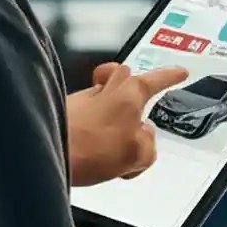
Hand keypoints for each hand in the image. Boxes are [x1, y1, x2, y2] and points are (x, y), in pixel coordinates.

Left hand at [67, 63, 188, 186]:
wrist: (46, 153)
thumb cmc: (91, 149)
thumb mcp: (138, 155)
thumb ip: (148, 145)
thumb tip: (144, 138)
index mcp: (130, 93)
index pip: (157, 79)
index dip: (171, 76)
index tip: (179, 72)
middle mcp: (107, 89)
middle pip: (125, 76)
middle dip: (133, 85)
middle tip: (139, 105)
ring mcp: (84, 99)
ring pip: (105, 96)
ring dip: (111, 115)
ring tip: (112, 147)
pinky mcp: (66, 112)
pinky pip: (87, 114)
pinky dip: (94, 130)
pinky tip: (92, 155)